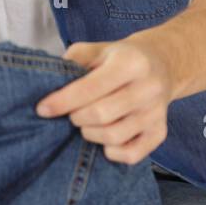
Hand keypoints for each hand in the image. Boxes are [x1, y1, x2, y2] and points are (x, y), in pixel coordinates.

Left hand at [35, 35, 176, 163]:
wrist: (163, 65)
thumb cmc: (121, 59)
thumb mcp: (98, 49)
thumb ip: (73, 61)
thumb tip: (49, 85)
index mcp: (131, 63)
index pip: (90, 88)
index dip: (62, 102)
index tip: (42, 109)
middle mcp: (148, 88)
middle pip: (100, 115)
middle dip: (76, 117)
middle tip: (72, 113)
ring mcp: (156, 113)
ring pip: (113, 137)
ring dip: (90, 134)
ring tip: (87, 123)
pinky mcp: (160, 132)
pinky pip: (131, 155)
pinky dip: (111, 152)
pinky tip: (105, 139)